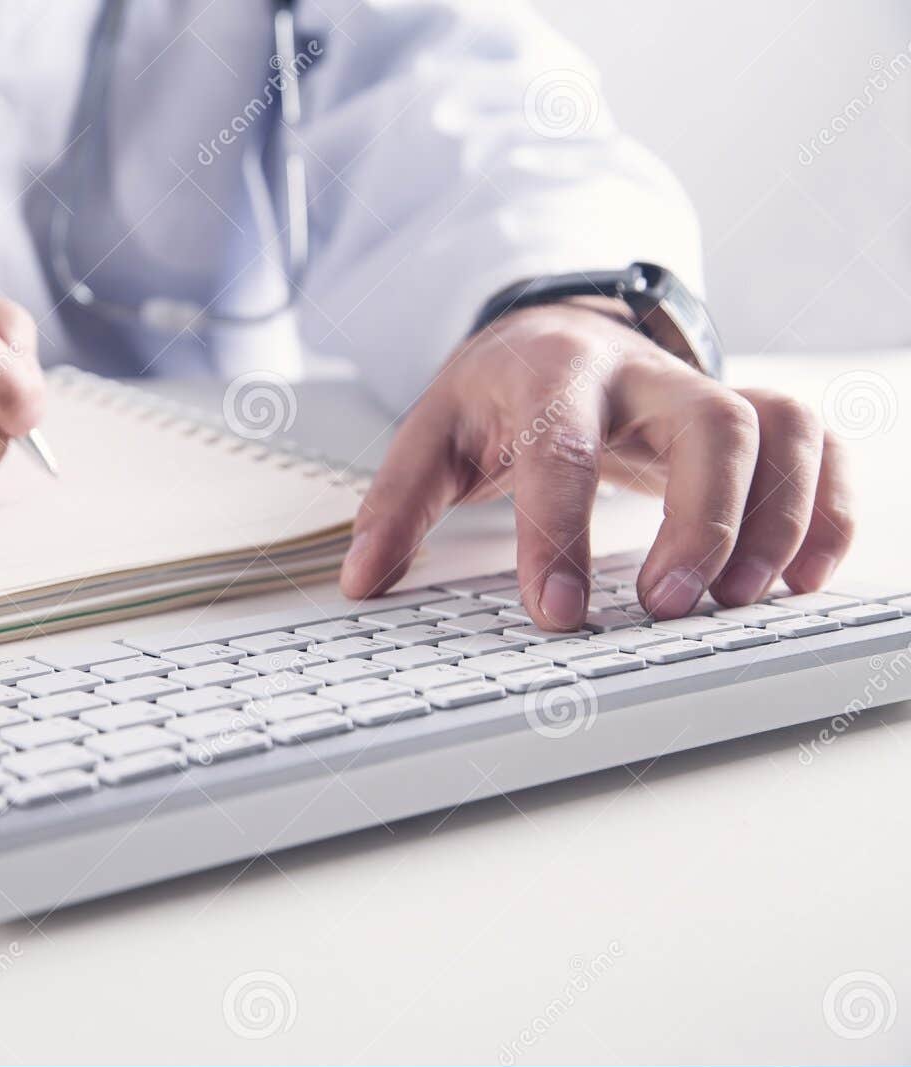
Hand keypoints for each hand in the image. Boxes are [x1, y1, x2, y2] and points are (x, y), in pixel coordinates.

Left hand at [339, 303, 853, 630]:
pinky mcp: (746, 413)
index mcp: (551, 376)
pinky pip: (818, 444)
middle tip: (669, 606)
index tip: (557, 611)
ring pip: (776, 429)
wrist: (553, 331)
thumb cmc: (497, 393)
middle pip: (707, 423)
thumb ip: (397, 503)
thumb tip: (362, 580)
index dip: (559, 531)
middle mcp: (640, 375)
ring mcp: (702, 389)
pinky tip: (806, 577)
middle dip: (701, 518)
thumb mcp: (431, 434)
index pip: (563, 449)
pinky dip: (827, 506)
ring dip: (775, 520)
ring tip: (739, 602)